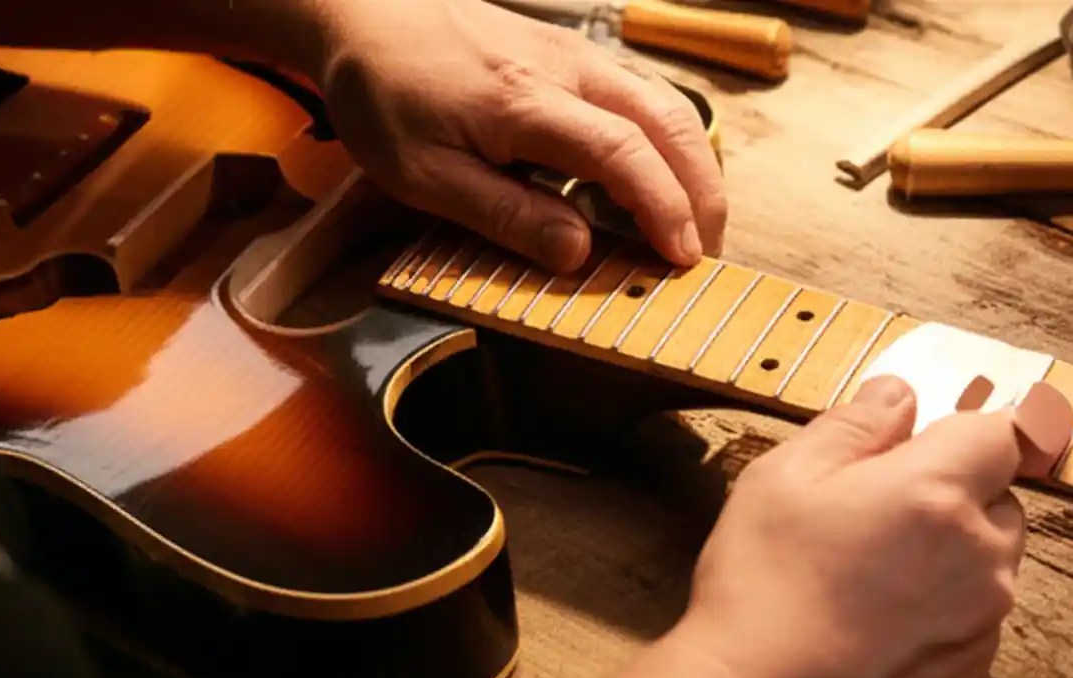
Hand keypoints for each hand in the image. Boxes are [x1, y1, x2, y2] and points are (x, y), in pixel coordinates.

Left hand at [310, 0, 726, 272]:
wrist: (368, 13)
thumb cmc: (387, 93)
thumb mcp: (423, 173)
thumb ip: (503, 214)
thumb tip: (577, 253)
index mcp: (527, 103)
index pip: (624, 153)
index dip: (663, 207)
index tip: (682, 258)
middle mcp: (568, 71)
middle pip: (669, 123)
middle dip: (701, 192)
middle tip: (705, 252)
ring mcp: (578, 56)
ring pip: (666, 104)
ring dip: (693, 166)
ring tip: (694, 222)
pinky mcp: (575, 54)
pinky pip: (644, 95)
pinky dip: (668, 141)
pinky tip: (659, 178)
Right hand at [561, 376, 1029, 677]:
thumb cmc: (762, 586)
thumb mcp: (784, 476)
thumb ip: (853, 424)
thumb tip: (898, 395)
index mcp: (935, 494)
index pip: (998, 433)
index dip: (962, 426)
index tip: (931, 435)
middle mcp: (978, 556)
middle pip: (997, 498)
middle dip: (949, 491)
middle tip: (873, 507)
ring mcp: (981, 619)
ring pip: (987, 560)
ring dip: (947, 550)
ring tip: (867, 568)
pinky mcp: (970, 669)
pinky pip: (973, 615)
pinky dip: (939, 605)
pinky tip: (873, 613)